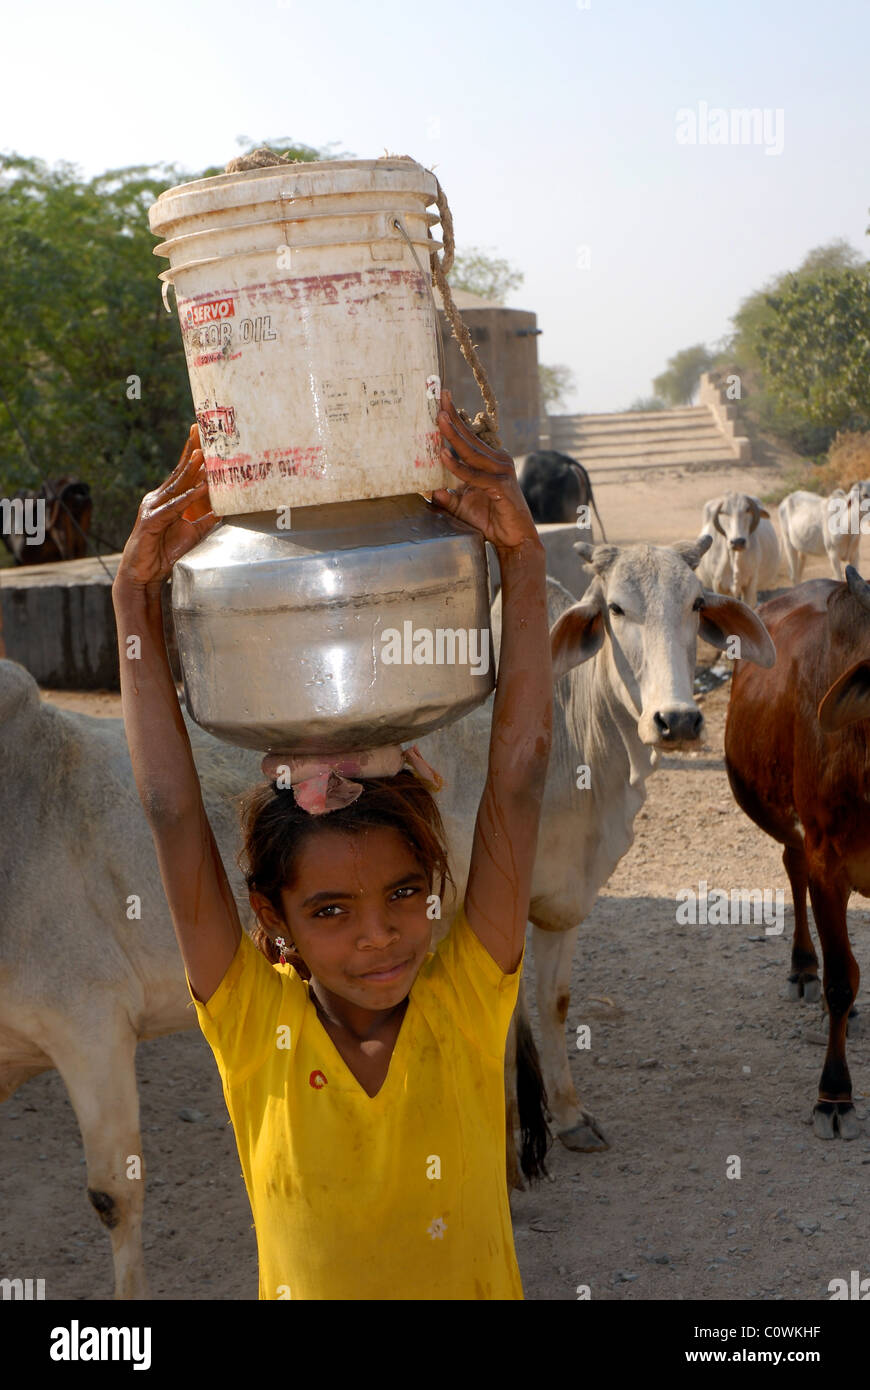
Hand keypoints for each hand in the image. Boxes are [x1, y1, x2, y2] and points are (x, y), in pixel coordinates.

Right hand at [114, 424, 218, 594]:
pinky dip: (189, 498)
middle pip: (178, 472)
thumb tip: (224, 509)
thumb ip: (206, 519)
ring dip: (192, 471)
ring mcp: (153, 507)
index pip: (182, 473)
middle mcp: (158, 498)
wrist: (143, 573)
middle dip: (191, 452)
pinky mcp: (151, 521)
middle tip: (202, 432)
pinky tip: (201, 489)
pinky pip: (174, 507)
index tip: (203, 437)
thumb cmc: (163, 552)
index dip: (193, 454)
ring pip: (177, 486)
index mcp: (167, 499)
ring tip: (204, 455)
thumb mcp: (193, 532)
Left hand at [430, 389, 539, 551]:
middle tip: (439, 397)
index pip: (469, 437)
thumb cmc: (490, 521)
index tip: (440, 401)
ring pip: (470, 450)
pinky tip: (443, 455)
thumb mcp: (462, 506)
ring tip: (438, 418)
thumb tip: (430, 489)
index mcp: (489, 461)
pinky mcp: (500, 485)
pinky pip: (473, 473)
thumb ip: (447, 496)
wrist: (514, 540)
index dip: (455, 419)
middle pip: (470, 436)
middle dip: (453, 416)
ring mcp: (500, 471)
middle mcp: (497, 461)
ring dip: (453, 434)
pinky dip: (457, 466)